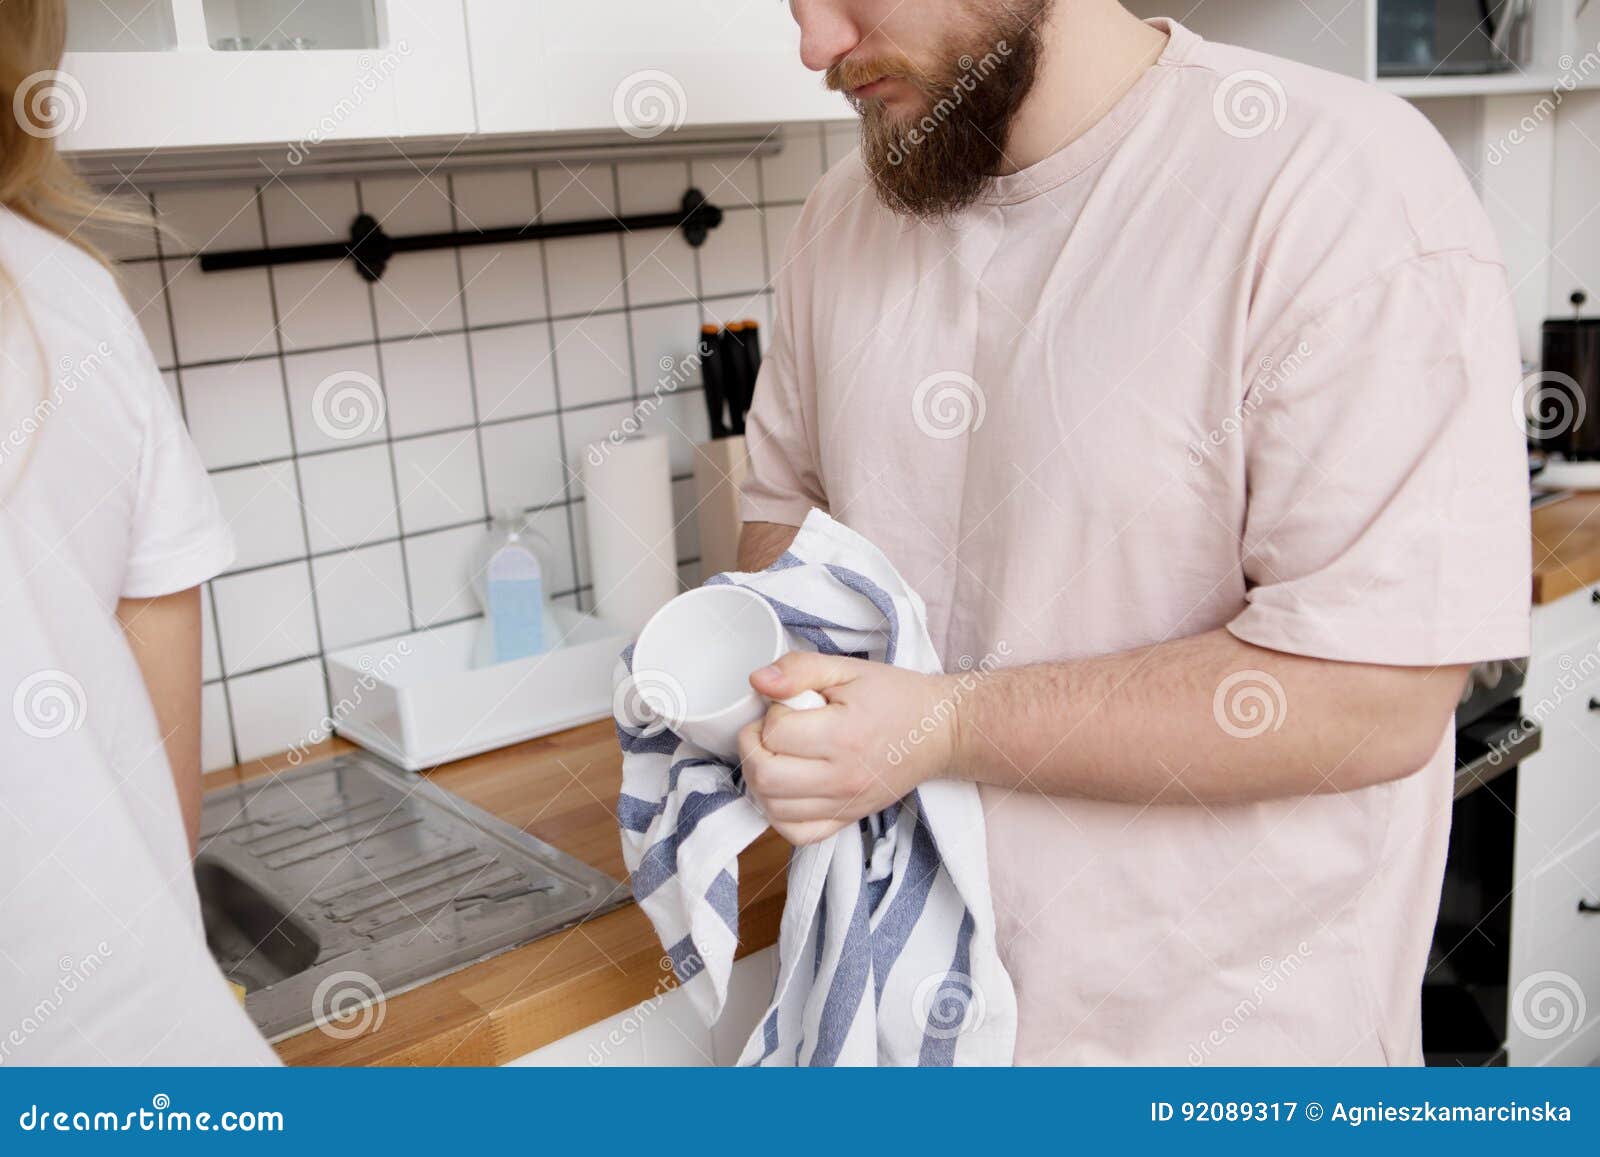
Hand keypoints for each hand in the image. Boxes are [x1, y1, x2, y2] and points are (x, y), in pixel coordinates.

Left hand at [736, 653, 961, 846]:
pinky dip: (779, 813)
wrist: (941, 732)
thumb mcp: (849, 669)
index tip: (786, 705)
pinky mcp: (847, 819)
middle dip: (753, 749)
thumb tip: (757, 680)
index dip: (769, 715)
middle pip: (765, 777)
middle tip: (768, 731)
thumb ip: (800, 669)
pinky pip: (796, 834)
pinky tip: (786, 788)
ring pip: (773, 809)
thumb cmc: (896, 697)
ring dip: (761, 780)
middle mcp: (842, 778)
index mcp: (843, 736)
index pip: (775, 733)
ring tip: (777, 756)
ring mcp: (844, 805)